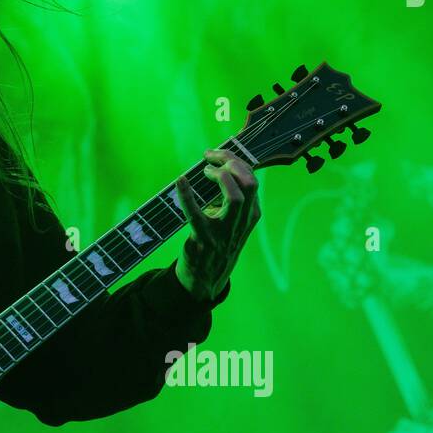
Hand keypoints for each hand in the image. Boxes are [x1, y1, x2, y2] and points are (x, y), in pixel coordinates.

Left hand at [172, 149, 260, 301]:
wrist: (206, 278)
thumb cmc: (217, 241)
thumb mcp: (232, 220)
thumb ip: (230, 196)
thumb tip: (219, 165)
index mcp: (251, 214)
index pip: (252, 178)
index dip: (235, 160)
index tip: (216, 154)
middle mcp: (242, 222)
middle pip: (250, 183)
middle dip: (232, 162)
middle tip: (211, 157)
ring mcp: (224, 231)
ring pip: (235, 197)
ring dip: (219, 177)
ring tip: (204, 171)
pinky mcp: (203, 239)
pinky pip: (196, 214)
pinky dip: (187, 195)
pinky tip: (180, 181)